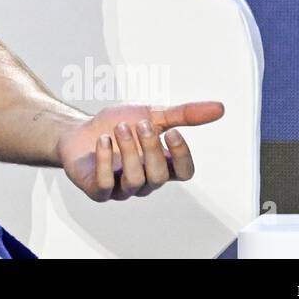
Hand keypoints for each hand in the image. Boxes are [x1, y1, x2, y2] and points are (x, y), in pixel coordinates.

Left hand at [56, 101, 224, 201]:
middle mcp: (145, 180)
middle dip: (150, 148)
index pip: (184, 173)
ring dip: (128, 151)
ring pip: (134, 180)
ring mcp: (121, 188)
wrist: (78, 130)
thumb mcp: (151, 114)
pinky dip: (105, 161)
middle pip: (158, 176)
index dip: (182, 156)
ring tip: (119, 128)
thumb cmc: (117, 124)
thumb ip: (183, 114)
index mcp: (161, 164)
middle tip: (139, 124)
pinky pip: (105, 184)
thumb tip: (219, 108)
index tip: (173, 132)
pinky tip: (103, 140)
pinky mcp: (98, 191)